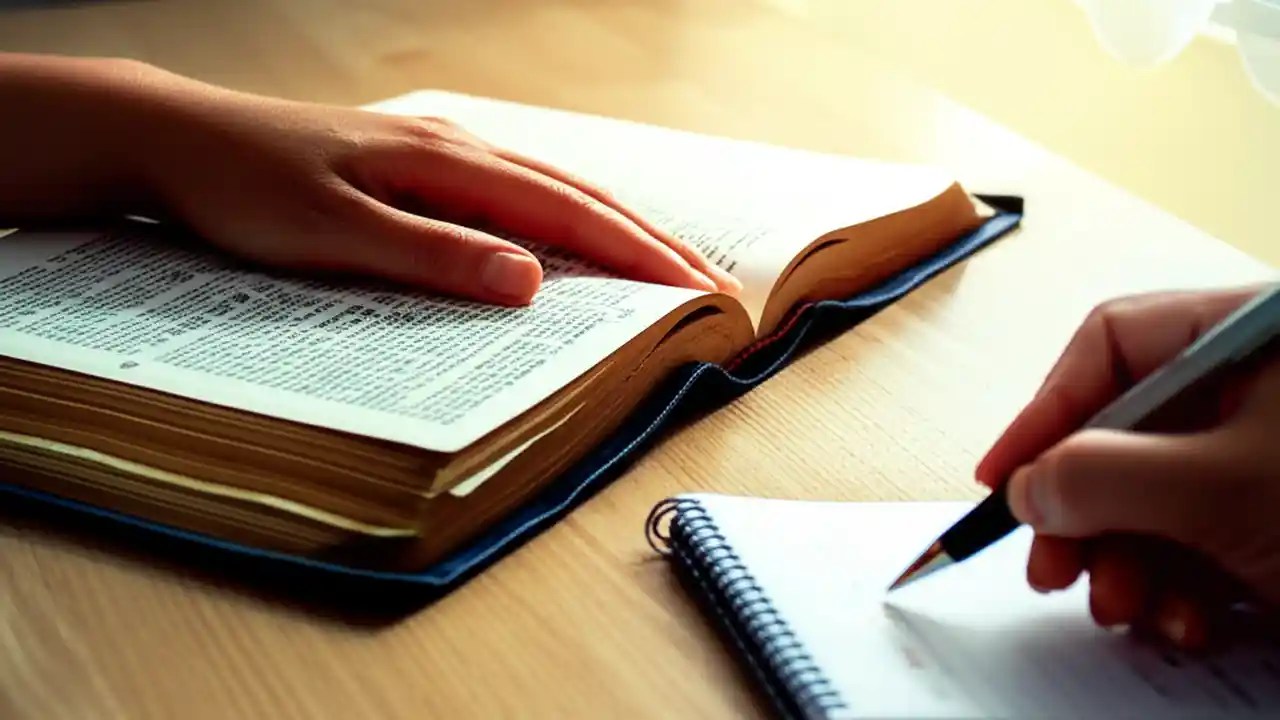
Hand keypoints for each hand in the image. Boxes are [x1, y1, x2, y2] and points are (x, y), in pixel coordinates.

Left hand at [0, 55, 739, 304]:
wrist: (179, 139)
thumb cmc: (244, 187)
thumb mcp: (333, 231)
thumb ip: (433, 255)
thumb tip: (531, 281)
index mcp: (446, 162)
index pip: (567, 214)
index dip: (637, 257)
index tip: (694, 294)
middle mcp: (457, 148)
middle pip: (578, 195)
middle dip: (649, 244)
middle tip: (709, 288)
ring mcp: (442, 151)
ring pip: (554, 189)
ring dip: (616, 228)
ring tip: (665, 266)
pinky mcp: (422, 164)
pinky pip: (518, 191)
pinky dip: (567, 219)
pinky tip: (574, 239)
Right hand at [975, 286, 1279, 650]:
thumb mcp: (1222, 484)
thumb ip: (1110, 477)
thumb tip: (1030, 487)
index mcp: (1244, 336)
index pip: (1112, 346)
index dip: (1046, 411)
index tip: (1005, 476)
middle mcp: (1248, 389)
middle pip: (1120, 434)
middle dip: (1082, 513)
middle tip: (1054, 564)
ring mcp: (1258, 457)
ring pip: (1150, 499)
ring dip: (1121, 564)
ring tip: (1120, 605)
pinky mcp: (1268, 519)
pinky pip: (1192, 542)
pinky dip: (1173, 587)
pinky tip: (1182, 619)